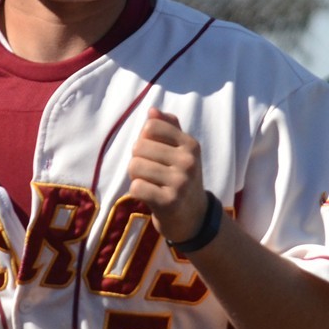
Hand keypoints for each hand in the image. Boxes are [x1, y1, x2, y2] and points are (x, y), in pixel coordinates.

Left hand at [127, 107, 209, 243]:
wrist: (194, 218)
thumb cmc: (181, 179)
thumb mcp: (181, 152)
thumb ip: (168, 129)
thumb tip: (152, 110)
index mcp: (190, 145)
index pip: (151, 126)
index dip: (144, 139)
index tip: (153, 154)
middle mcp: (188, 161)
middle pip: (138, 147)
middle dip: (138, 160)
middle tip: (151, 174)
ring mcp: (180, 182)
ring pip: (135, 166)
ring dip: (136, 177)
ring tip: (151, 184)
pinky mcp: (169, 202)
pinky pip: (136, 187)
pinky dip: (137, 192)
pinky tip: (150, 197)